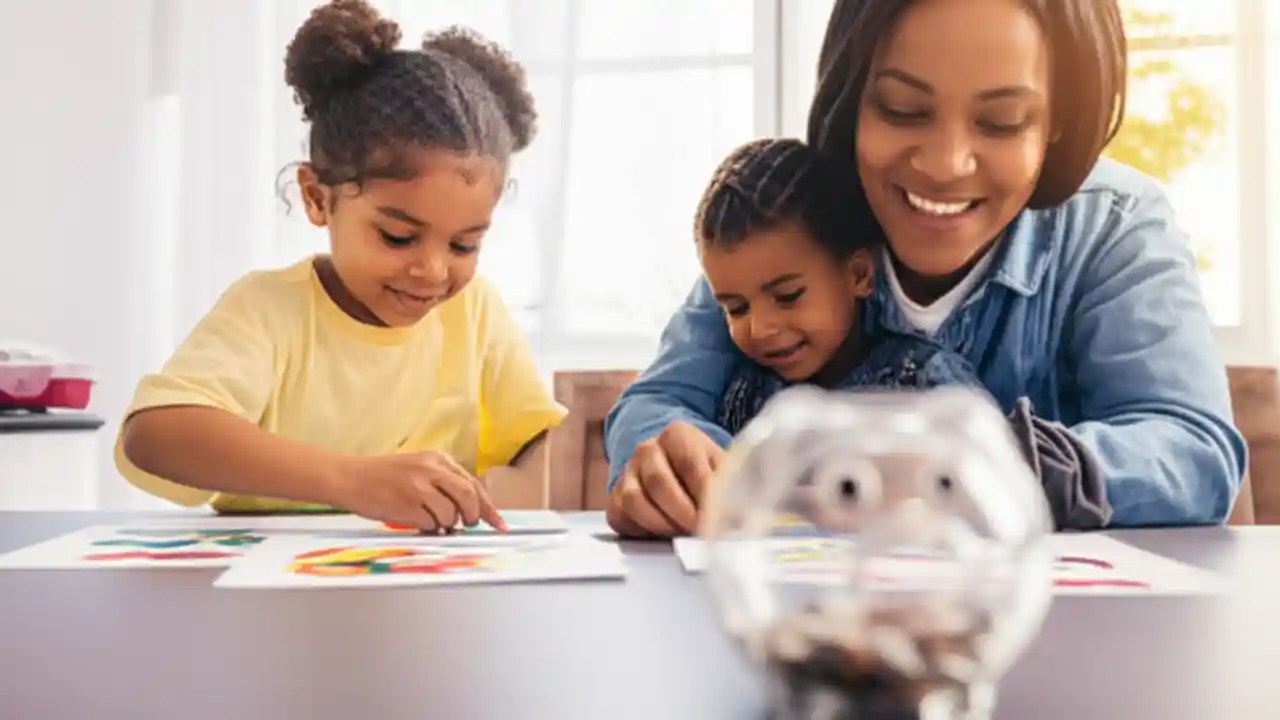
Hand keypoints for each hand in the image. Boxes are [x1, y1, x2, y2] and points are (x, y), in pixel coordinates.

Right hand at [334, 451, 506, 532]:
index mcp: (437, 459)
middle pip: (469, 497)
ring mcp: (419, 487)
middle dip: (472, 516)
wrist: (349, 477)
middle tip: (466, 525)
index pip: (472, 483)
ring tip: (428, 519)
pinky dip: (428, 528)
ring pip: (450, 514)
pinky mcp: (407, 504)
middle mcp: (431, 469)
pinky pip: (430, 524)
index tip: (499, 523)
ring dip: (444, 524)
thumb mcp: (417, 469)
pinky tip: (416, 522)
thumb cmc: (382, 477)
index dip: (487, 506)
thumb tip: (471, 508)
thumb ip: (443, 482)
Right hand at [606, 421, 725, 537]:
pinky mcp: (614, 498)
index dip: (703, 493)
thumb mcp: (720, 467)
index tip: (716, 515)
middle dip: (682, 512)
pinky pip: (622, 517)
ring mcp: (627, 472)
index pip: (689, 462)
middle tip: (699, 530)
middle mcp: (647, 449)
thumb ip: (730, 484)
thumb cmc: (702, 471)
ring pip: (634, 500)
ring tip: (682, 534)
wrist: (670, 469)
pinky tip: (663, 535)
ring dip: (661, 524)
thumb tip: (742, 515)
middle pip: (659, 482)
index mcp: (676, 435)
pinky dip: (643, 531)